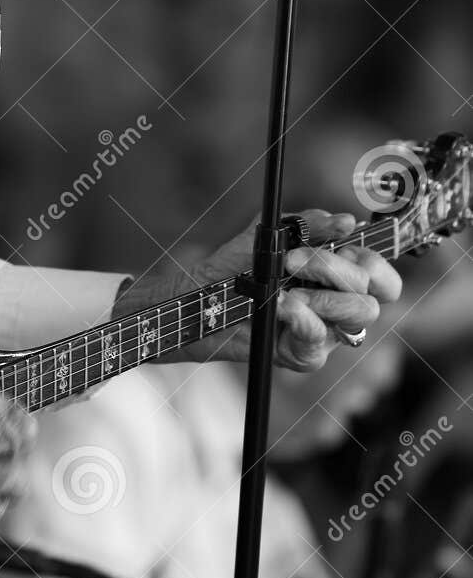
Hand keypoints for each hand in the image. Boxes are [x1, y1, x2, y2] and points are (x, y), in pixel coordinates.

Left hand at [137, 209, 402, 372]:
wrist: (197, 299)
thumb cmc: (235, 266)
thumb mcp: (270, 236)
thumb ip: (308, 225)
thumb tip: (347, 222)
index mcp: (338, 277)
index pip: (381, 277)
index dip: (375, 263)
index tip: (346, 244)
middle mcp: (338, 306)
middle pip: (373, 295)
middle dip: (335, 269)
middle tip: (292, 260)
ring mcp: (324, 333)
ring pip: (358, 317)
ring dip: (323, 295)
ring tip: (283, 288)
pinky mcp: (302, 355)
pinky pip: (320, 342)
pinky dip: (302, 318)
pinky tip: (279, 307)